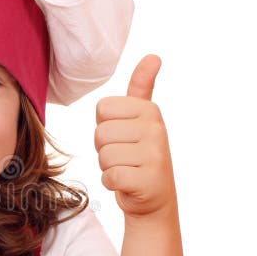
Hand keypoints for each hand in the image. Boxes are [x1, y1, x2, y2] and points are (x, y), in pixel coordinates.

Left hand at [94, 54, 175, 219]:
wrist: (153, 199)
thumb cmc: (139, 155)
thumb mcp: (142, 119)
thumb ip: (142, 87)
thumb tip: (153, 56)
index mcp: (150, 110)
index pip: (102, 109)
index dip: (105, 126)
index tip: (123, 137)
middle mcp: (156, 128)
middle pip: (100, 133)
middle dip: (105, 149)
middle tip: (125, 157)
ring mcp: (155, 154)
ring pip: (104, 156)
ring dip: (109, 167)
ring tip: (128, 169)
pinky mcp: (148, 179)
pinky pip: (110, 176)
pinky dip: (112, 183)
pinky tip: (128, 183)